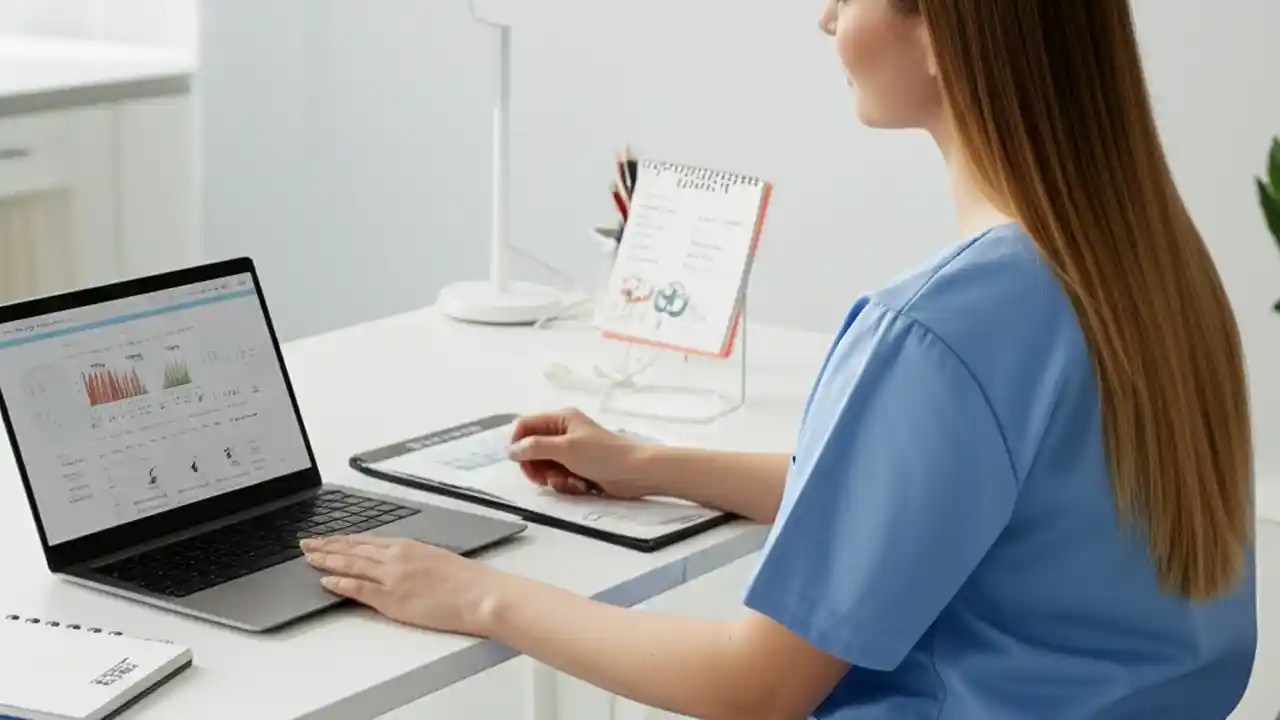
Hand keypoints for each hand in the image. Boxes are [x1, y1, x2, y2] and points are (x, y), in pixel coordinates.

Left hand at [302, 535, 502, 635]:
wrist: (480, 594)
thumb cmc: (467, 580)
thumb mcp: (436, 559)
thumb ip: (412, 560)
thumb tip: (396, 563)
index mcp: (407, 546)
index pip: (365, 540)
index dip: (342, 539)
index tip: (327, 538)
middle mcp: (396, 557)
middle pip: (353, 549)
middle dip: (327, 546)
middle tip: (306, 544)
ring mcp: (392, 577)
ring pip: (351, 564)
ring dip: (327, 560)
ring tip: (308, 558)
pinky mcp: (392, 598)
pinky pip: (359, 588)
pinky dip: (341, 582)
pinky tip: (326, 580)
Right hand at [507, 408, 648, 498]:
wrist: (635, 473)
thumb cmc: (603, 455)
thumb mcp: (565, 448)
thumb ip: (535, 447)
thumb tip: (511, 450)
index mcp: (561, 419)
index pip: (526, 426)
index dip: (518, 443)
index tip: (518, 461)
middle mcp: (564, 433)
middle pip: (532, 450)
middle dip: (536, 466)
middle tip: (544, 477)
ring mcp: (571, 452)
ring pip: (545, 467)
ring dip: (553, 478)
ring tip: (569, 482)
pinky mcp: (578, 469)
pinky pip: (559, 477)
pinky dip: (565, 484)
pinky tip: (580, 486)